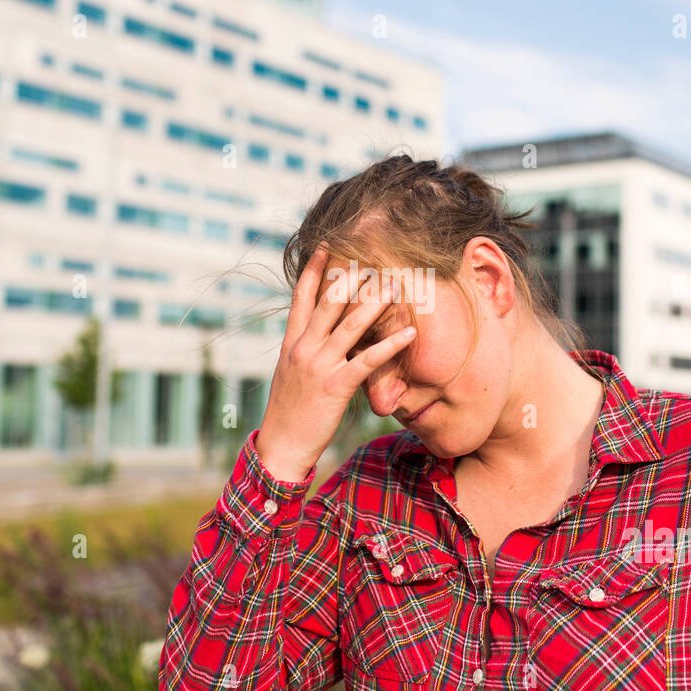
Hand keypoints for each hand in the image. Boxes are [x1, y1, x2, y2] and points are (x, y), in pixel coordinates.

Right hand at [254, 244, 415, 481]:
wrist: (281, 444)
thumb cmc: (289, 412)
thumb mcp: (290, 374)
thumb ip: (303, 350)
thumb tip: (319, 334)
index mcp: (291, 343)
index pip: (301, 298)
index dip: (314, 271)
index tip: (325, 246)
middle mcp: (303, 349)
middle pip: (328, 304)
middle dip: (351, 278)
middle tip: (372, 258)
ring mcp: (318, 366)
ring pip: (350, 326)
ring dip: (374, 303)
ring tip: (394, 285)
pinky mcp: (335, 387)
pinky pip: (367, 360)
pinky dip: (390, 345)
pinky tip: (409, 333)